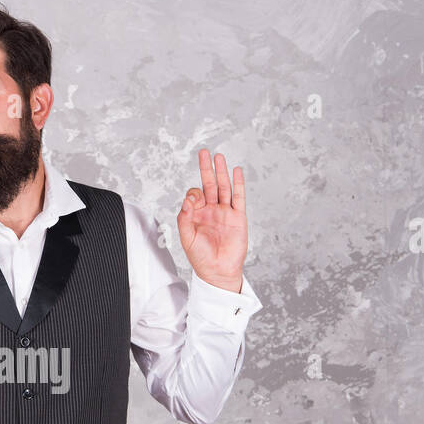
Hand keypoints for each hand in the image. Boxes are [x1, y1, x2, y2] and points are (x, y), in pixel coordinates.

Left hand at [177, 149, 246, 292]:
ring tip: (219, 157)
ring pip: (224, 187)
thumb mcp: (186, 238)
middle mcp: (211, 210)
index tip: (193, 201)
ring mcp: (225, 212)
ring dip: (221, 172)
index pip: (195, 195)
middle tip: (204, 152)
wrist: (218, 271)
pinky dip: (238, 184)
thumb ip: (184, 218)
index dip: (193, 194)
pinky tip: (236, 171)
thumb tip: (188, 200)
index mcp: (197, 214)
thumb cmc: (200, 257)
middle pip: (209, 184)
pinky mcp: (238, 217)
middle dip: (206, 168)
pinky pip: (239, 197)